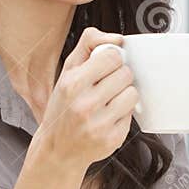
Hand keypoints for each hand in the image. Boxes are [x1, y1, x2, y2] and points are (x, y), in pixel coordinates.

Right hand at [34, 26, 136, 167]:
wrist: (57, 149)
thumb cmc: (63, 107)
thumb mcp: (67, 71)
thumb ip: (89, 45)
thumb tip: (117, 39)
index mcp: (72, 84)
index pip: (112, 56)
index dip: (112, 60)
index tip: (105, 67)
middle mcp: (85, 105)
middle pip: (125, 74)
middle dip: (118, 77)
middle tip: (106, 86)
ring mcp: (99, 124)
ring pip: (132, 94)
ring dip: (123, 95)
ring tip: (108, 101)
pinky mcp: (112, 139)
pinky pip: (131, 115)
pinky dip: (122, 114)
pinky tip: (107, 118)